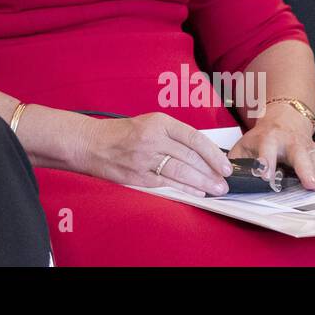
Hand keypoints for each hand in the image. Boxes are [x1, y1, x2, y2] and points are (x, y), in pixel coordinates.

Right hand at [80, 111, 234, 196]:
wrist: (90, 143)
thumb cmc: (120, 133)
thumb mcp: (148, 124)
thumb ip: (172, 136)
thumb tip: (201, 152)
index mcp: (158, 122)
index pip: (194, 138)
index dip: (213, 154)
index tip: (225, 165)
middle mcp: (153, 138)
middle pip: (190, 157)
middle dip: (211, 172)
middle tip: (224, 182)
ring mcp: (145, 158)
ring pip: (181, 172)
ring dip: (202, 183)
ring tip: (216, 190)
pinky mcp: (138, 176)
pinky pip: (166, 183)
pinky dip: (184, 189)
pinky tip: (196, 192)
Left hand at [228, 102, 314, 190]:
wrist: (285, 116)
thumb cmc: (263, 136)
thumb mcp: (245, 143)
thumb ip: (235, 160)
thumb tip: (226, 177)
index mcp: (269, 138)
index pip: (266, 150)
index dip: (265, 162)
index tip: (266, 176)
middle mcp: (289, 141)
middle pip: (298, 154)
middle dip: (304, 168)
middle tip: (308, 184)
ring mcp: (305, 145)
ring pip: (314, 157)